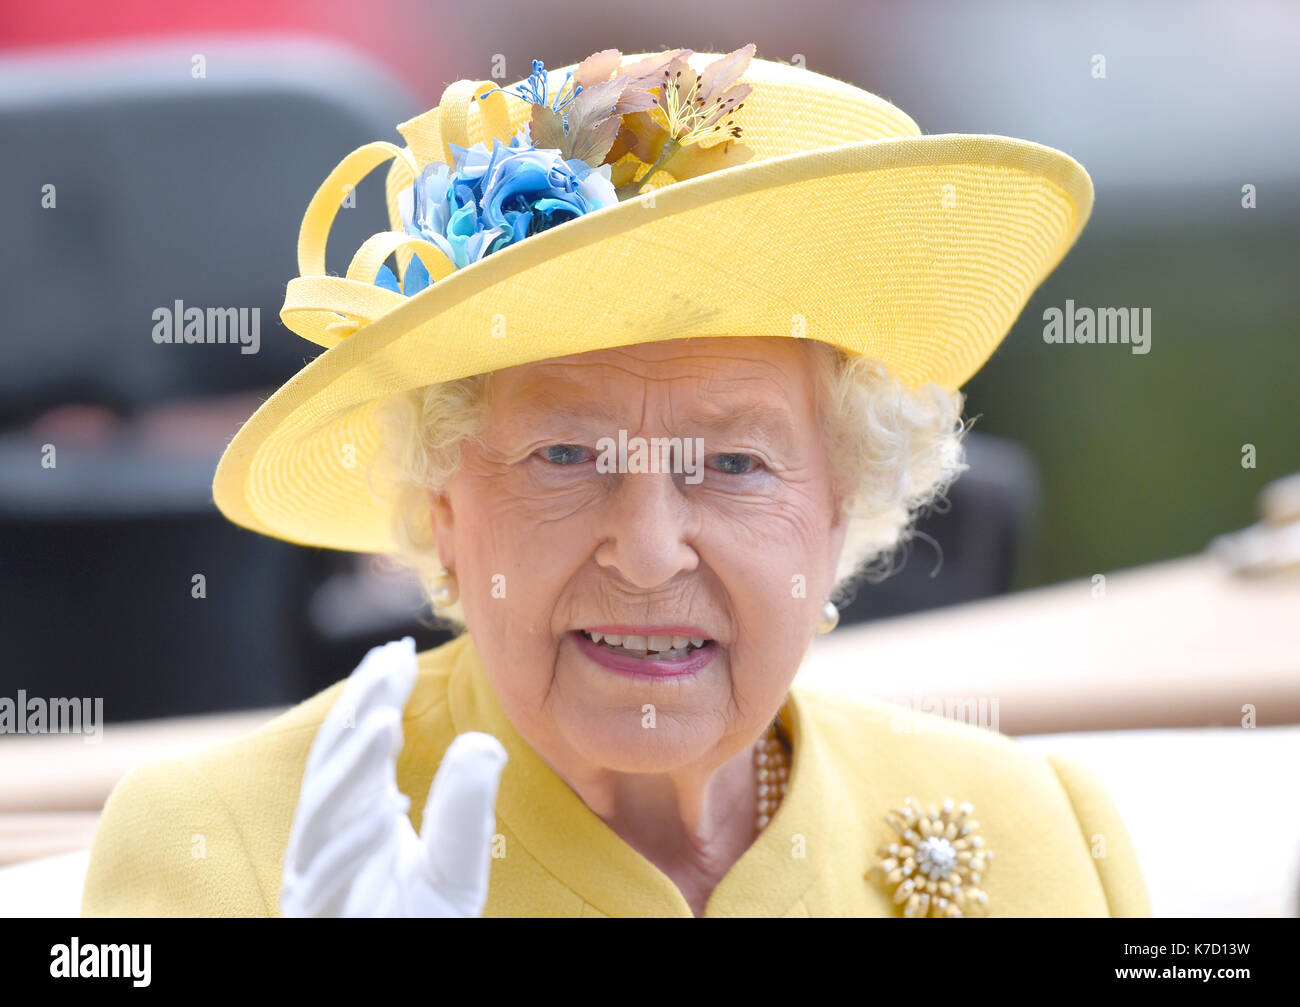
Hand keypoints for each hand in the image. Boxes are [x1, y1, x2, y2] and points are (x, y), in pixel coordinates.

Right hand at [280, 637, 506, 916]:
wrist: (403, 987)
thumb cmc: (417, 930)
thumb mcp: (454, 869)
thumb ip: (462, 811)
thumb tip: (481, 744)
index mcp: (349, 824)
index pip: (354, 747)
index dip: (371, 696)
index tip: (398, 649)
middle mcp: (323, 848)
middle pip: (332, 769)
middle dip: (358, 713)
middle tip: (391, 660)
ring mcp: (316, 886)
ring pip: (322, 818)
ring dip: (352, 769)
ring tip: (386, 723)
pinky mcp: (321, 919)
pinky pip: (329, 880)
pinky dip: (352, 843)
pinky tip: (384, 809)